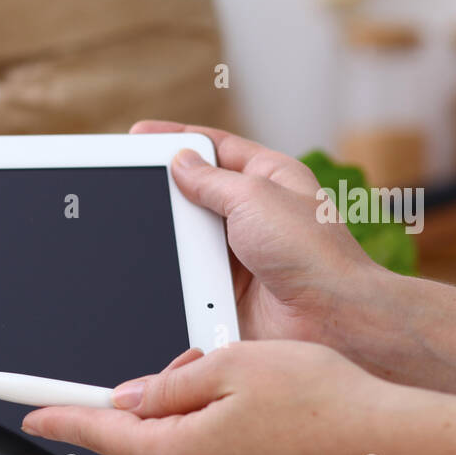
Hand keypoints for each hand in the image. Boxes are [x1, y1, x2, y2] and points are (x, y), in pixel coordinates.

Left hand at [23, 340, 404, 454]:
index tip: (31, 416)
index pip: (100, 432)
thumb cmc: (322, 400)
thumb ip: (168, 383)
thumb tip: (129, 397)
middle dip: (151, 399)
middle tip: (197, 364)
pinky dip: (208, 431)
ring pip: (172, 447)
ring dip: (187, 413)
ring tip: (239, 383)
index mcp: (178, 454)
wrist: (385, 442)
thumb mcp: (230, 365)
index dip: (61, 419)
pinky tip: (252, 409)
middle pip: (138, 439)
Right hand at [131, 120, 385, 343]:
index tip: (139, 136)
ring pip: (187, 234)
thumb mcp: (255, 197)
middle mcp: (253, 212)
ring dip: (167, 234)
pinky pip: (188, 273)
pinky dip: (172, 271)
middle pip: (196, 190)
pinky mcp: (225, 288)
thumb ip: (210, 180)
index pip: (215, 147)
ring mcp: (238, 251)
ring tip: (137, 230)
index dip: (177, 138)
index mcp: (268, 177)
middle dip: (165, 188)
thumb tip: (179, 162)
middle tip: (127, 182)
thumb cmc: (310, 252)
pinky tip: (152, 266)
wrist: (328, 317)